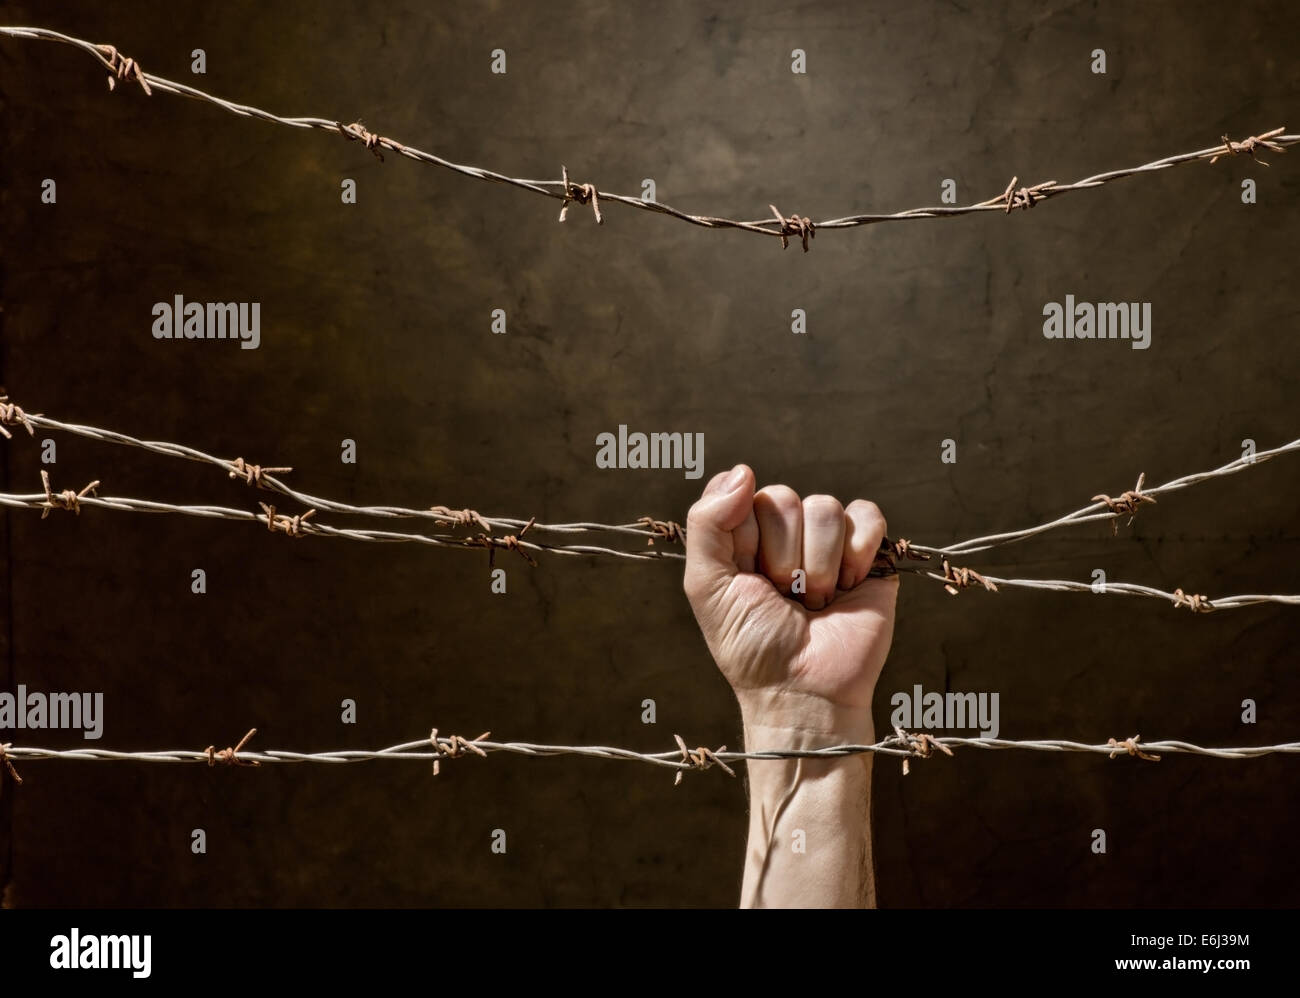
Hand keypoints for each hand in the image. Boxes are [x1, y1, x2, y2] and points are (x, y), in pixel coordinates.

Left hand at [682, 464, 897, 738]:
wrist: (803, 692)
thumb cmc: (751, 646)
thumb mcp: (707, 585)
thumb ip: (707, 523)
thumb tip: (741, 470)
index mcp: (745, 537)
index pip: (744, 495)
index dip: (747, 539)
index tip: (749, 579)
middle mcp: (786, 534)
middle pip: (785, 498)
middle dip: (781, 556)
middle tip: (784, 596)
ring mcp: (828, 542)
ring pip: (824, 508)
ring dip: (817, 565)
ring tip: (814, 601)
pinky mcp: (869, 554)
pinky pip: (866, 515)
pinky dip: (857, 552)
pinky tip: (847, 585)